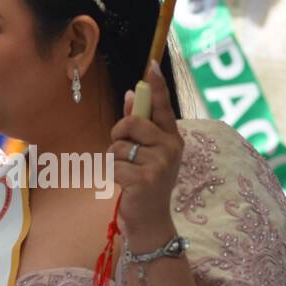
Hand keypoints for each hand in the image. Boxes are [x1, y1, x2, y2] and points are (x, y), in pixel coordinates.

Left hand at [109, 63, 181, 249]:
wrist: (150, 220)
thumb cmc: (145, 181)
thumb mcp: (146, 152)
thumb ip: (139, 124)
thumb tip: (130, 94)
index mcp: (172, 137)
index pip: (163, 106)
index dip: (156, 85)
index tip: (151, 64)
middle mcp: (171, 147)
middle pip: (132, 122)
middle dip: (118, 134)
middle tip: (123, 151)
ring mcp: (160, 164)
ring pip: (119, 145)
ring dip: (114, 159)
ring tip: (126, 172)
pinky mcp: (145, 179)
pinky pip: (115, 165)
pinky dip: (113, 175)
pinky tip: (125, 185)